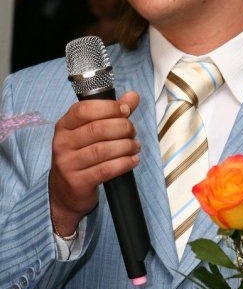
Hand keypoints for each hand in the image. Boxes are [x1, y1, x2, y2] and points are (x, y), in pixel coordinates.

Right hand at [49, 91, 139, 236]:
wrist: (65, 192)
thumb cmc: (81, 155)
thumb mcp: (90, 131)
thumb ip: (112, 112)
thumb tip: (133, 96)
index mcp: (64, 126)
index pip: (83, 110)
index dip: (108, 108)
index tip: (126, 110)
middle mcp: (62, 143)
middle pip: (96, 129)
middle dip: (122, 127)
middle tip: (133, 131)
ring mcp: (68, 164)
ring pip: (102, 150)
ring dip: (125, 146)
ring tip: (135, 146)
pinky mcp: (77, 182)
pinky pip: (105, 170)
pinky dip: (123, 163)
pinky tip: (133, 160)